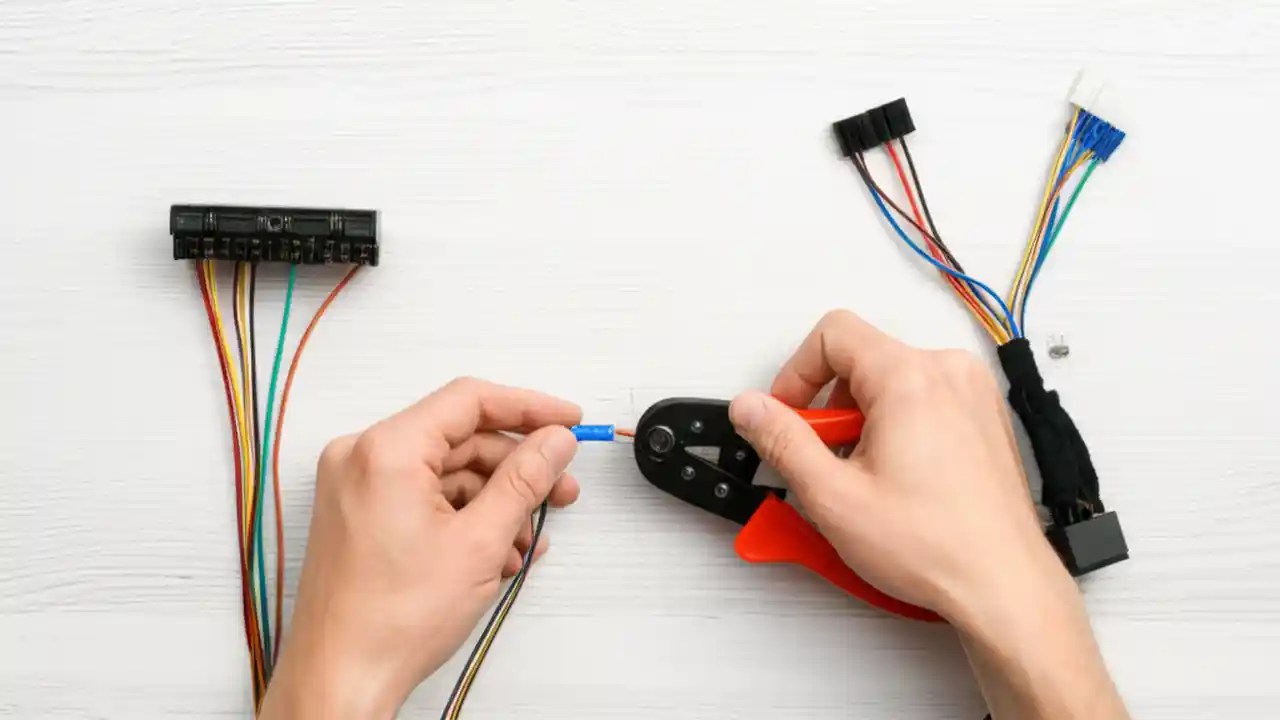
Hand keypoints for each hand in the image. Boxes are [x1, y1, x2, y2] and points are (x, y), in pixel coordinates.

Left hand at [260, 378, 581, 719]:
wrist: (341, 679)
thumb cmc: (391, 620)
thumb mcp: (479, 542)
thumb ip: (524, 480)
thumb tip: (554, 440)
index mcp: (385, 450)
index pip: (469, 400)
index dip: (529, 407)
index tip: (567, 421)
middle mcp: (362, 457)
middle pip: (460, 438)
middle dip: (516, 467)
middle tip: (560, 489)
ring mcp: (357, 487)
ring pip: (446, 473)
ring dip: (494, 501)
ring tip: (526, 538)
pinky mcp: (360, 515)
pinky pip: (425, 498)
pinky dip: (464, 518)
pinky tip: (497, 551)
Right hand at [728, 310, 1055, 618]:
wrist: (1003, 585)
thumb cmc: (938, 546)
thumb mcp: (833, 495)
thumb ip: (782, 441)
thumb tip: (751, 409)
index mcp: (910, 378)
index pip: (833, 334)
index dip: (796, 373)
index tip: (786, 413)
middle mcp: (948, 374)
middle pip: (862, 360)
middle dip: (830, 409)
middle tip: (821, 459)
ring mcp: (972, 395)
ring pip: (892, 384)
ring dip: (862, 423)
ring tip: (861, 478)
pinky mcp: (984, 419)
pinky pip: (924, 402)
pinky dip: (897, 430)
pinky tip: (893, 481)